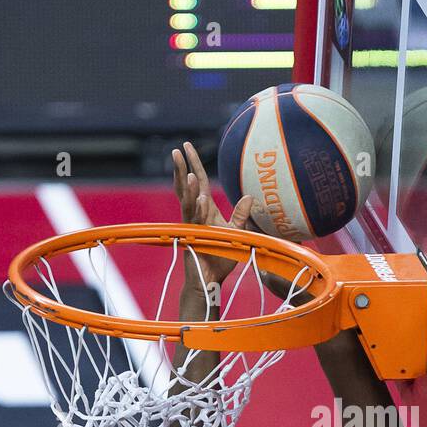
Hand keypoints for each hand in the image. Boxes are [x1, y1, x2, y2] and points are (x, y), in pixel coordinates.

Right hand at [172, 141, 253, 290]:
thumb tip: (250, 197)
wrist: (211, 279)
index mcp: (205, 210)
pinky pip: (195, 220)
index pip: (199, 183)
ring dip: (189, 188)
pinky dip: (198, 209)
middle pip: (186, 187)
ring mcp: (192, 225)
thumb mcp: (236, 232)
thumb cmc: (222, 257)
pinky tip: (200, 197)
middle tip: (177, 150)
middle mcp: (195, 215)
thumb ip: (241, 215)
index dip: (192, 164)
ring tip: (189, 173)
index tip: (185, 147)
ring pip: (187, 202)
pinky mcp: (194, 238)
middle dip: (181, 169)